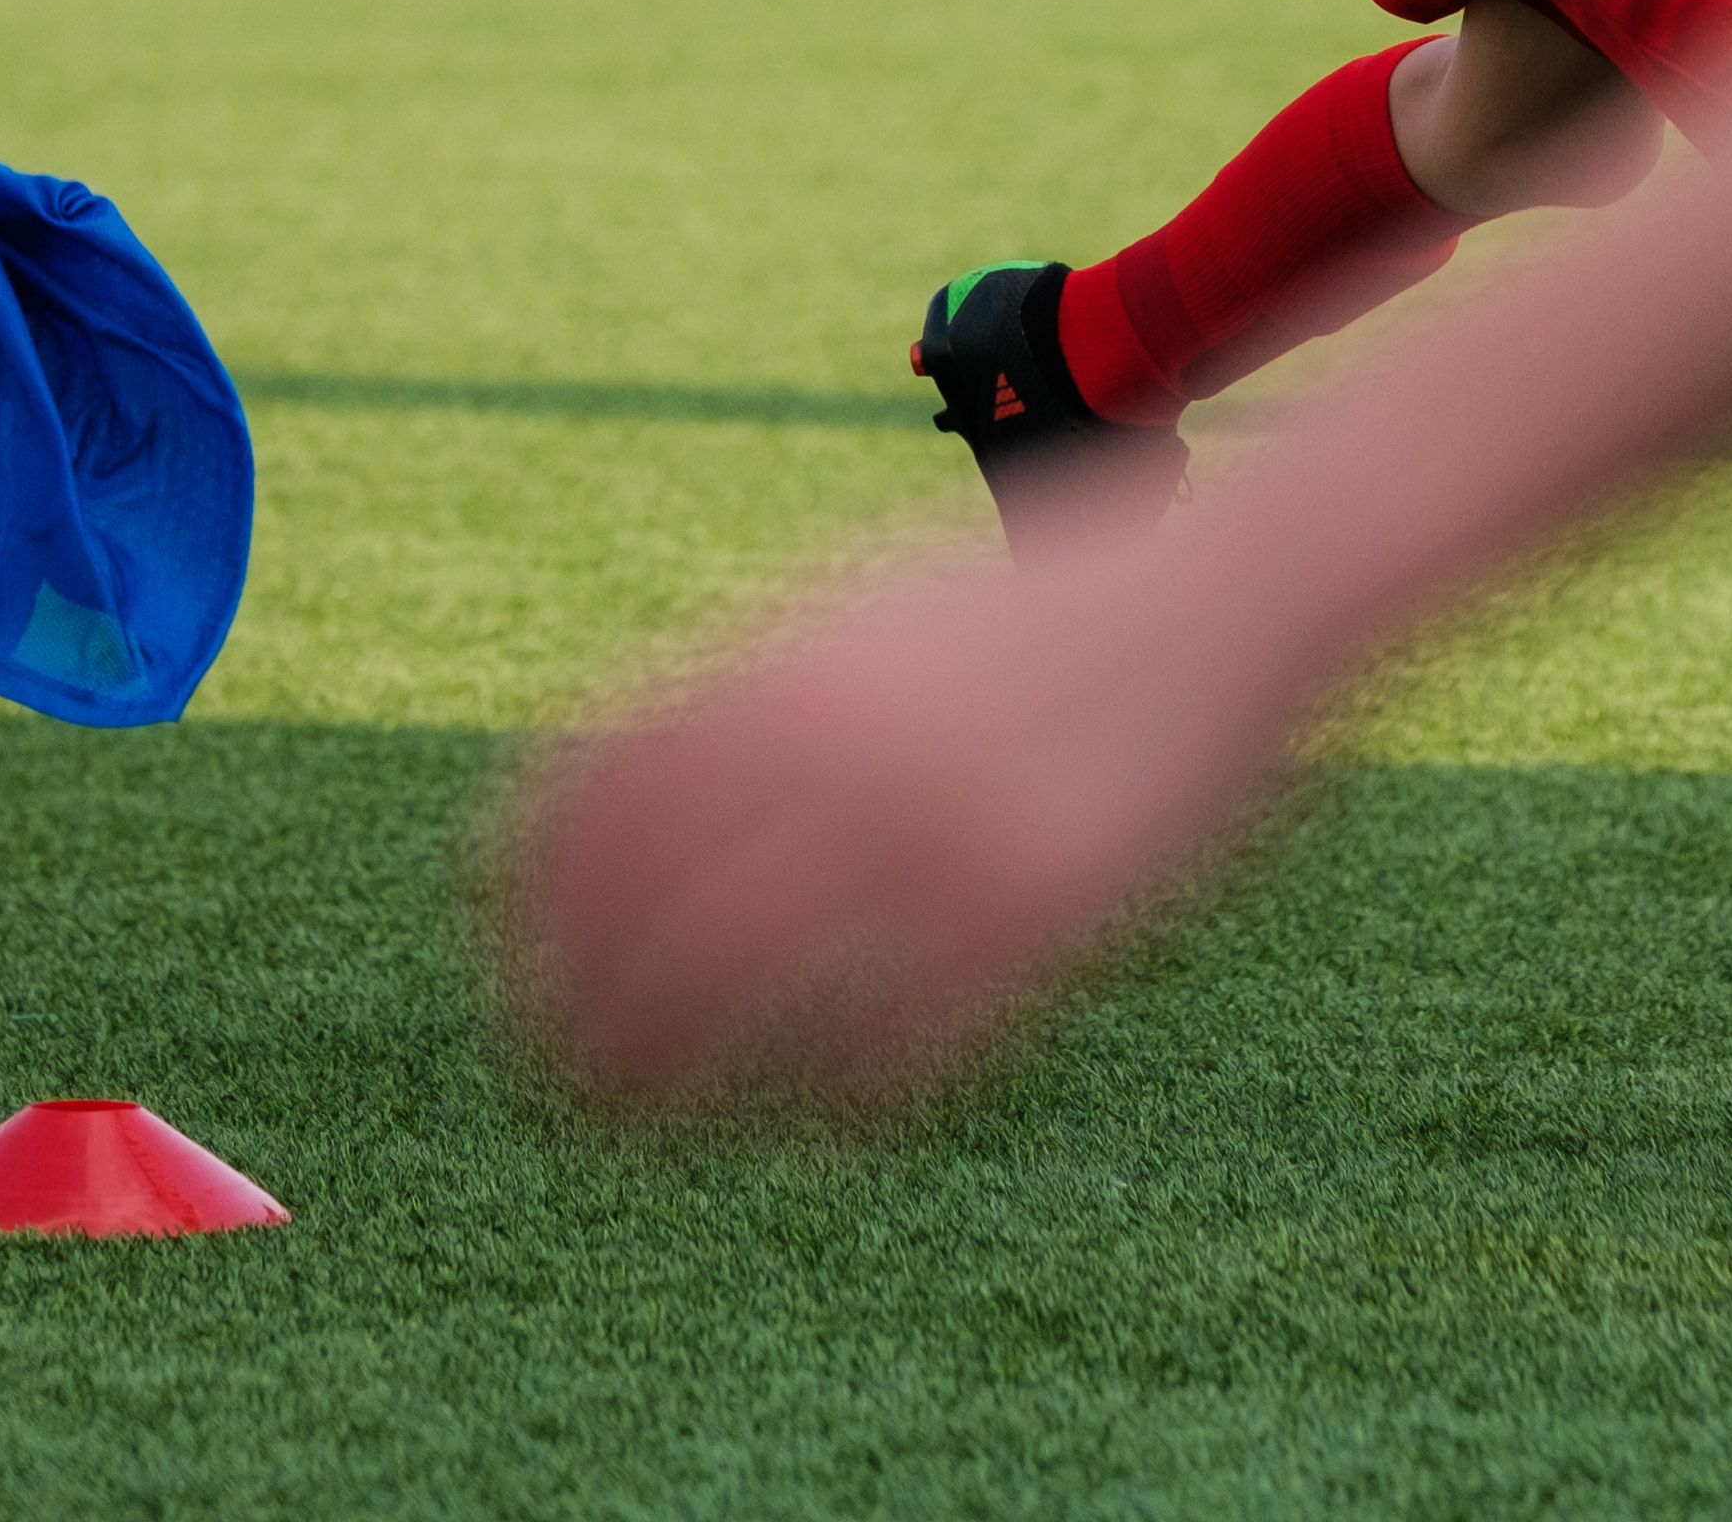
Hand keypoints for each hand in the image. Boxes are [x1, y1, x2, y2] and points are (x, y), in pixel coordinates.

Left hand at [505, 497, 1330, 1116]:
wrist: (1220, 596)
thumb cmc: (1025, 611)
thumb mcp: (853, 611)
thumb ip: (735, 692)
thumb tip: (600, 805)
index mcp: (773, 676)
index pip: (585, 814)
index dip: (526, 915)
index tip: (512, 980)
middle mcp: (829, 761)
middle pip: (638, 935)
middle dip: (579, 1033)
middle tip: (568, 1093)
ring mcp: (924, 848)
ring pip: (737, 1015)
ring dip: (677, 1093)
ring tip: (660, 1134)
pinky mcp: (1023, 928)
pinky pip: (879, 1062)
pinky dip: (828, 1104)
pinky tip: (816, 1114)